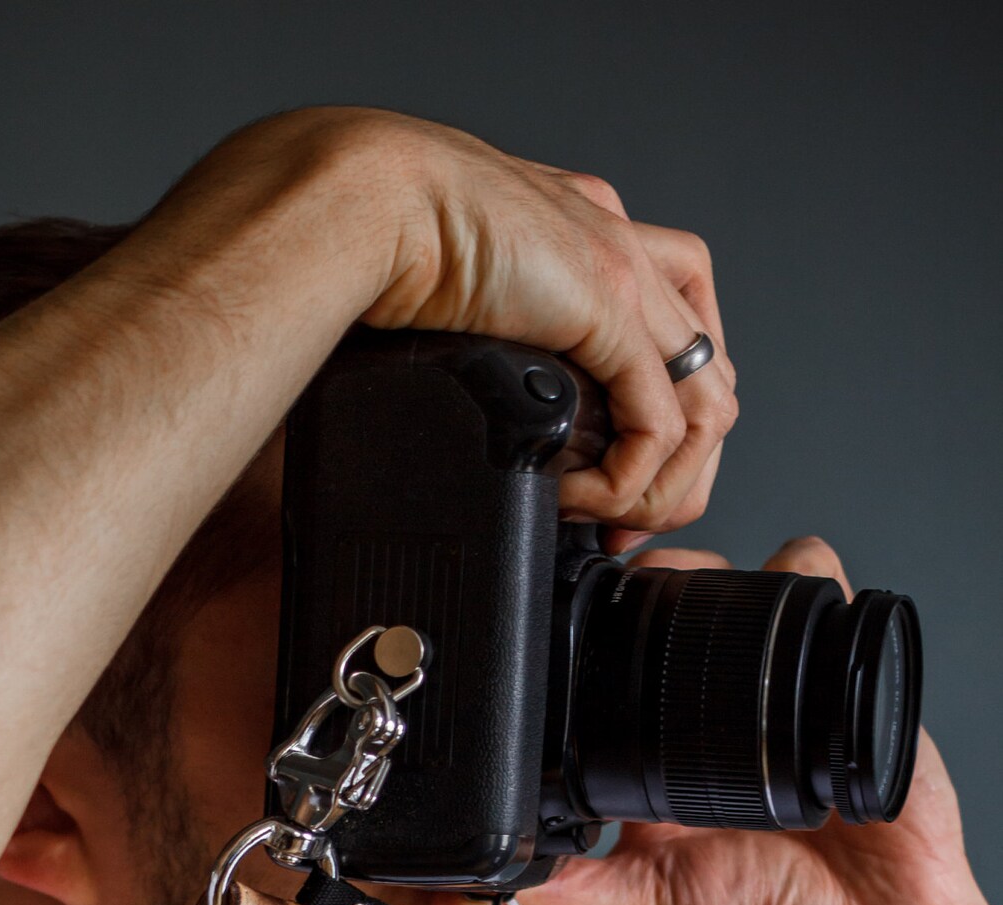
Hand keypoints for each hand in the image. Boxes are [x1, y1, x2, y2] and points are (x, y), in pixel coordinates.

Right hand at [169, 109, 737, 538]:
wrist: (368, 205)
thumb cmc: (377, 241)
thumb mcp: (458, 305)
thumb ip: (493, 339)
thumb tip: (476, 409)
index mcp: (585, 230)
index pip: (672, 334)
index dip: (659, 424)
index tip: (609, 490)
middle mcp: (621, 240)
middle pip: (710, 373)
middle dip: (683, 468)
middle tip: (625, 525)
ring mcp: (625, 270)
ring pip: (707, 404)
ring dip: (662, 485)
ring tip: (604, 521)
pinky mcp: (612, 307)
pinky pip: (659, 422)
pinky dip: (629, 481)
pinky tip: (581, 498)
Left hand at [522, 536, 993, 904]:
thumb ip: (554, 897)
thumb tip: (457, 899)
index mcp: (656, 751)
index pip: (611, 659)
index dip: (588, 622)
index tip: (559, 602)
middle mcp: (713, 710)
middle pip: (672, 596)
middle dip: (651, 575)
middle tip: (635, 589)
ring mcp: (778, 682)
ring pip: (735, 573)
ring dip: (715, 565)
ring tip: (707, 596)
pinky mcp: (842, 667)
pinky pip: (817, 580)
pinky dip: (799, 573)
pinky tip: (780, 614)